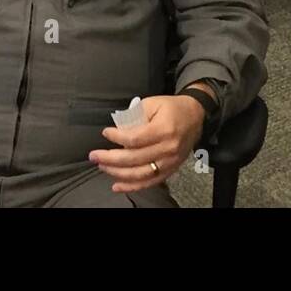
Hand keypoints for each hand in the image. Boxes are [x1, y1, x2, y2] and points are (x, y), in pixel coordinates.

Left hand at [89, 95, 205, 192]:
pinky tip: (117, 186)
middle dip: (110, 158)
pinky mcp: (170, 170)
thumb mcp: (152, 103)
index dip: (117, 137)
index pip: (135, 138)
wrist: (196, 116)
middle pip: (134, 158)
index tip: (106, 132)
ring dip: (117, 173)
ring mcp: (170, 162)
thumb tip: (118, 129)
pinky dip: (132, 186)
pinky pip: (149, 182)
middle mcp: (168, 148)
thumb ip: (134, 116)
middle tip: (94, 155)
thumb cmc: (172, 108)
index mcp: (164, 129)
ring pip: (140, 173)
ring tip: (102, 167)